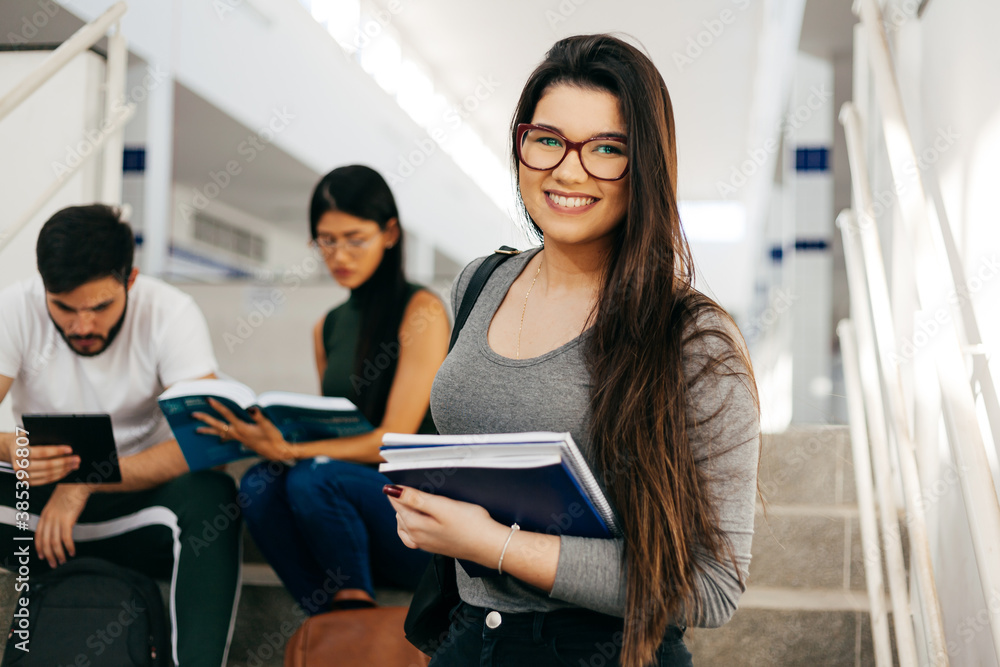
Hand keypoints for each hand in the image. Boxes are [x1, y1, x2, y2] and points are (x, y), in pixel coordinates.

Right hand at [6, 437, 79, 486]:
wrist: (13, 449)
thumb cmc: (25, 440)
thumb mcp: (30, 433)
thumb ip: (43, 435)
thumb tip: (65, 438)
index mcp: (20, 451)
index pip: (41, 452)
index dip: (57, 451)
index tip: (70, 449)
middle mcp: (19, 465)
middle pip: (46, 465)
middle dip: (64, 462)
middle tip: (77, 458)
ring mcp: (22, 475)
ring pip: (47, 474)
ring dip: (64, 470)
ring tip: (75, 464)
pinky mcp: (27, 481)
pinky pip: (45, 480)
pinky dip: (58, 476)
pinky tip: (67, 470)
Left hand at [36, 484, 89, 567]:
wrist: (77, 484)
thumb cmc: (70, 492)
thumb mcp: (57, 504)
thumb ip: (54, 515)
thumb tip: (57, 525)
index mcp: (45, 515)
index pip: (38, 536)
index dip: (39, 548)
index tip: (42, 556)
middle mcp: (49, 518)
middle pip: (45, 542)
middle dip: (49, 555)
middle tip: (54, 563)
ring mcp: (57, 519)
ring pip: (54, 542)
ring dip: (59, 554)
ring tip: (63, 560)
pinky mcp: (68, 520)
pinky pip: (66, 538)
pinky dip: (68, 547)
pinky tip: (72, 551)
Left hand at [193, 399, 292, 460]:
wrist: (276, 452)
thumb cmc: (273, 438)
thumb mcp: (267, 425)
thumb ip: (258, 416)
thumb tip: (250, 407)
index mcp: (242, 428)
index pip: (227, 415)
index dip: (218, 406)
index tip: (209, 400)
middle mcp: (237, 433)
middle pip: (217, 425)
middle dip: (205, 419)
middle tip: (193, 414)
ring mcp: (238, 438)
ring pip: (219, 433)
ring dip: (208, 430)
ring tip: (197, 430)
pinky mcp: (241, 440)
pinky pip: (226, 437)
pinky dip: (220, 436)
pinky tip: (218, 438)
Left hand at [386, 485, 508, 565]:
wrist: (489, 546)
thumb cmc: (470, 525)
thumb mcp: (442, 506)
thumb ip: (415, 499)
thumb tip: (391, 491)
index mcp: (414, 526)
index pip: (396, 502)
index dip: (399, 488)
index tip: (406, 477)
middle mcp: (416, 537)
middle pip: (400, 513)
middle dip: (405, 498)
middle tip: (420, 486)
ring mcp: (424, 544)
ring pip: (406, 523)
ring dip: (409, 511)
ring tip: (421, 499)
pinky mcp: (434, 546)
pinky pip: (414, 534)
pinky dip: (414, 523)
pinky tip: (423, 519)